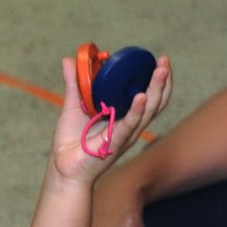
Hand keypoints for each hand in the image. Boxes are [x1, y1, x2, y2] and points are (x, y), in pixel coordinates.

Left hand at [51, 54, 171, 185]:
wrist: (62, 167)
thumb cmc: (71, 141)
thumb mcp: (73, 106)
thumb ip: (74, 83)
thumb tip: (70, 59)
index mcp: (123, 116)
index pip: (148, 96)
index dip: (156, 79)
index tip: (158, 60)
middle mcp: (129, 125)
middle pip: (154, 101)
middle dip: (162, 80)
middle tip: (164, 60)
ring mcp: (124, 135)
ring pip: (147, 111)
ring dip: (156, 90)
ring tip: (161, 71)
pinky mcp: (113, 144)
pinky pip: (129, 126)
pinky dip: (136, 111)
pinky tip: (142, 97)